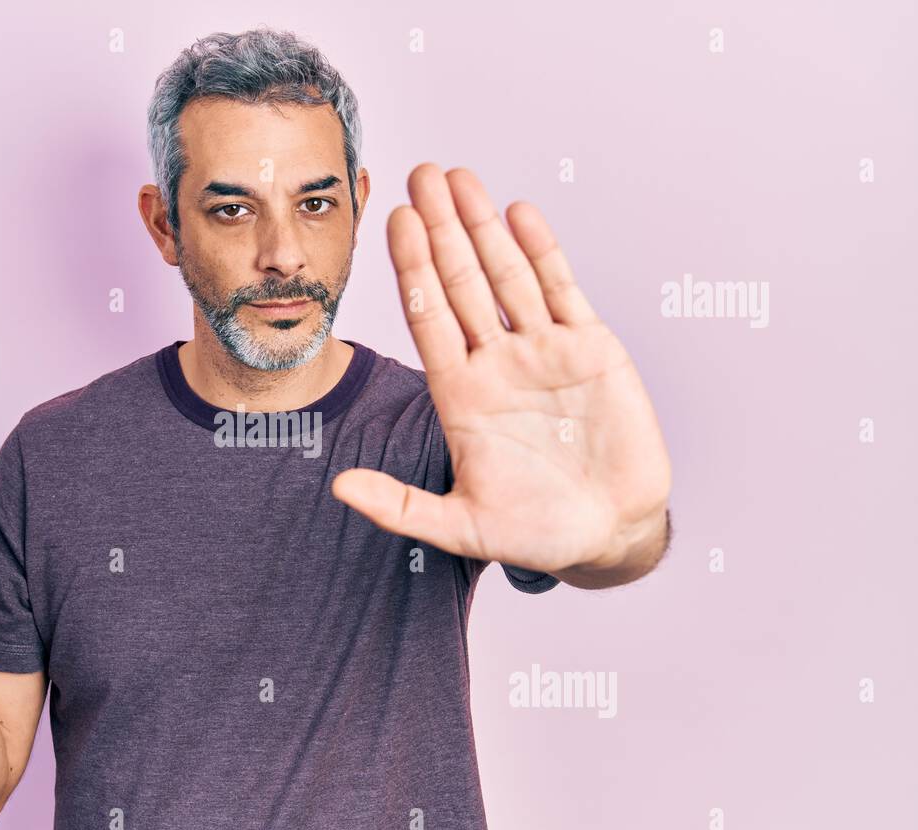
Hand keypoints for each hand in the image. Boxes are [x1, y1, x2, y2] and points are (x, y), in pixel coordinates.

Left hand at [332, 164, 670, 574]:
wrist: (611, 533)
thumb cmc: (538, 535)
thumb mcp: (463, 528)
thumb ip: (401, 508)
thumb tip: (338, 488)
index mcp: (460, 396)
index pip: (428, 318)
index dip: (411, 268)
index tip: (394, 221)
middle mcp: (495, 363)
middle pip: (461, 283)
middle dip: (440, 229)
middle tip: (419, 175)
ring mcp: (541, 351)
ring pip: (506, 275)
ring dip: (483, 227)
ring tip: (460, 178)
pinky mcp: (589, 348)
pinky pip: (561, 290)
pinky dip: (542, 251)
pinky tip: (518, 213)